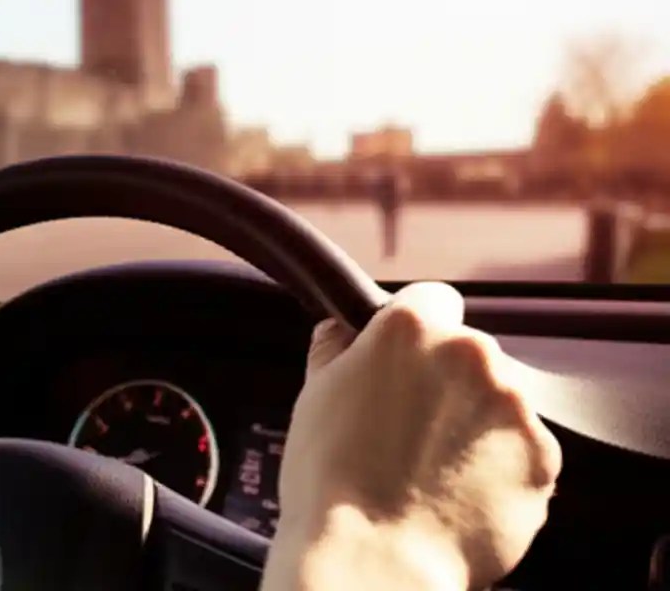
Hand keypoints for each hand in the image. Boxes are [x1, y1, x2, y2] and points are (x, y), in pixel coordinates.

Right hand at [263, 282, 560, 590]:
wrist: (373, 557)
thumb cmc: (331, 481)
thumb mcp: (312, 395)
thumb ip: (334, 347)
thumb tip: (338, 328)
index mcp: (411, 328)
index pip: (434, 299)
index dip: (418, 332)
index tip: (408, 362)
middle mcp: (472, 353)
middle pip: (471, 354)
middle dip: (449, 384)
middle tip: (411, 431)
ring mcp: (514, 405)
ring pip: (501, 402)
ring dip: (477, 425)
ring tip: (434, 471)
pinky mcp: (543, 456)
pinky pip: (524, 451)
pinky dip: (500, 469)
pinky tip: (459, 495)